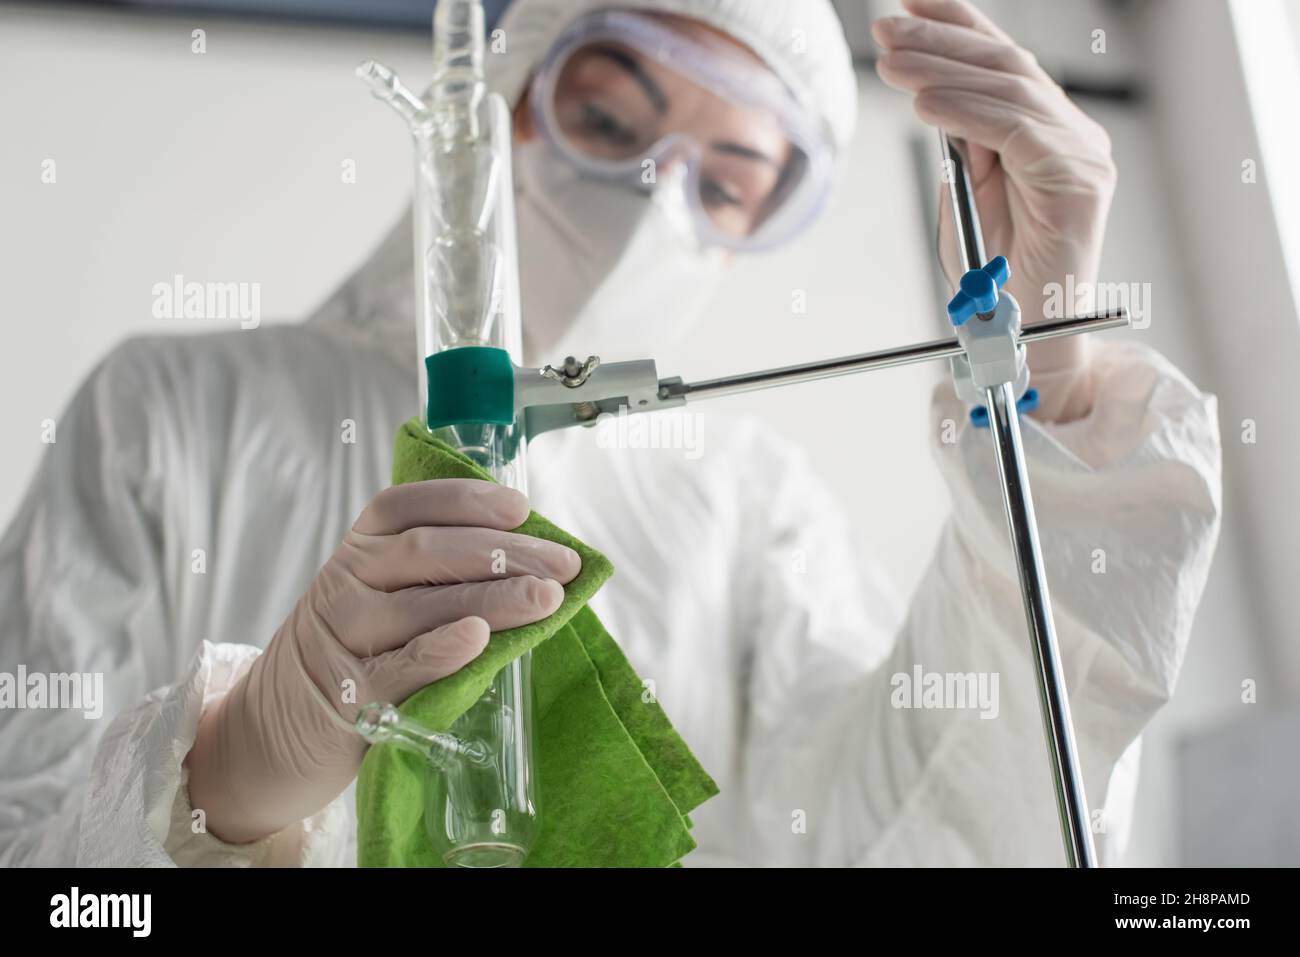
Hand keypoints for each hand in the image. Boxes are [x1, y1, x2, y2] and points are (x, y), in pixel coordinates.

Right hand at [186, 479, 580, 844]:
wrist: (269, 737)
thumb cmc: (351, 660)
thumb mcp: (378, 604)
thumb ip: (435, 580)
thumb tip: (531, 567)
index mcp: (357, 551)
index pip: (406, 507)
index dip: (463, 500)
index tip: (520, 506)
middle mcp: (345, 583)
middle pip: (427, 553)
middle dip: (503, 554)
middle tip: (562, 564)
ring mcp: (343, 638)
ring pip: (422, 605)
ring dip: (493, 599)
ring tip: (547, 599)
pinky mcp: (349, 697)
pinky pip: (400, 666)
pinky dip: (441, 649)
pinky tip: (480, 637)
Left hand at [873, 0, 1117, 419]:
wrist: (1028, 334)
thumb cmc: (995, 275)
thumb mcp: (965, 194)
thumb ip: (960, 144)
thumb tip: (932, 90)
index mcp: (1047, 131)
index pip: (1002, 61)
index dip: (957, 24)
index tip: (907, 3)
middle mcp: (1073, 134)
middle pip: (1005, 66)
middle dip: (939, 40)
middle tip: (886, 25)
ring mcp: (1083, 156)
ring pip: (1010, 91)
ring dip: (941, 70)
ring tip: (892, 59)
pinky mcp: (1080, 183)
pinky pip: (1017, 132)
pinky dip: (966, 113)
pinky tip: (925, 102)